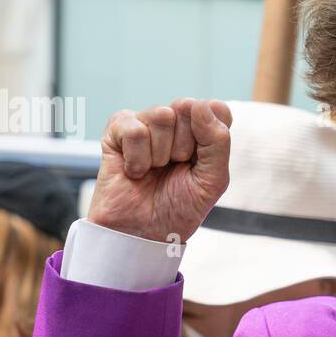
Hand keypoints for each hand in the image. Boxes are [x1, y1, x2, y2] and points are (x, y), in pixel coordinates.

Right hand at [86, 98, 232, 242]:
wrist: (142, 233)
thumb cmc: (178, 208)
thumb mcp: (213, 181)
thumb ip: (217, 141)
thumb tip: (199, 104)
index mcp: (202, 132)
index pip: (217, 109)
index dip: (211, 134)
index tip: (201, 161)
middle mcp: (175, 123)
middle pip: (188, 107)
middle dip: (184, 147)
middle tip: (174, 169)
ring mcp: (146, 123)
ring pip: (161, 115)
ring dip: (159, 154)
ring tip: (153, 171)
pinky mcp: (118, 130)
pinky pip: (134, 128)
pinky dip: (137, 158)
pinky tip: (134, 171)